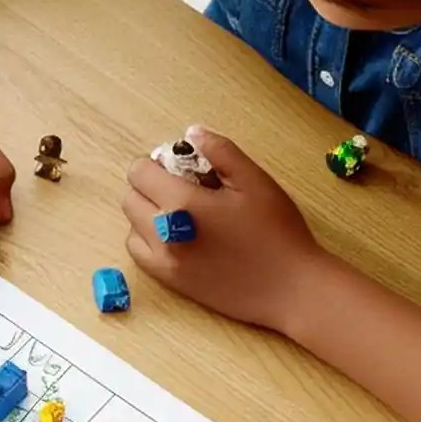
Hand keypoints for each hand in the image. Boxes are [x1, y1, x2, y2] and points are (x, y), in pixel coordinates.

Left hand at [121, 126, 333, 332]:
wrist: (289, 288)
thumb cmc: (277, 232)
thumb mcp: (255, 181)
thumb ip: (220, 152)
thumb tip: (192, 133)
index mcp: (182, 203)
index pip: (140, 173)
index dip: (155, 163)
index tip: (177, 165)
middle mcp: (163, 233)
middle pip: (130, 198)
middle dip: (149, 186)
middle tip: (181, 185)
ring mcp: (163, 260)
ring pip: (132, 227)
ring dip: (147, 213)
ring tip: (180, 212)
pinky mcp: (170, 281)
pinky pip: (141, 254)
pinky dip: (149, 240)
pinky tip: (175, 236)